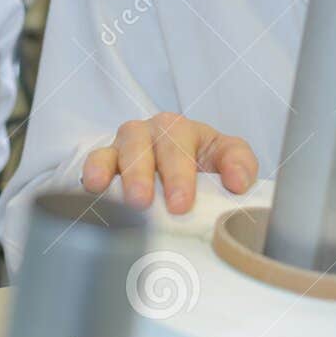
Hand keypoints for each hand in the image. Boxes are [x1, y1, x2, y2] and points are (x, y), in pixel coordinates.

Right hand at [81, 112, 257, 213]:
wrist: (163, 164)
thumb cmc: (195, 162)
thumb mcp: (225, 158)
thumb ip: (240, 165)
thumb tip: (238, 183)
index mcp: (186, 130)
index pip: (196, 145)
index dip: (193, 173)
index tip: (191, 200)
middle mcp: (157, 130)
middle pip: (163, 144)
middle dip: (169, 174)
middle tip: (175, 206)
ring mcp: (129, 142)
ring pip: (129, 148)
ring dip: (133, 175)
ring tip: (135, 201)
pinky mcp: (106, 158)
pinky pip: (97, 159)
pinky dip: (96, 171)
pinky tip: (95, 186)